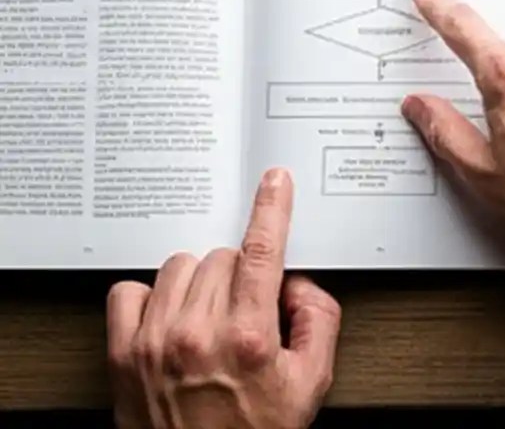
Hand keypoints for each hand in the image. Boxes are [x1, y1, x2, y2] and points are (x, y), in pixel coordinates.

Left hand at [106, 169, 341, 428]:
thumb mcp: (312, 383)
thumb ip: (319, 321)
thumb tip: (299, 287)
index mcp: (249, 337)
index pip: (262, 251)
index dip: (271, 209)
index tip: (274, 183)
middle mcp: (198, 334)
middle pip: (222, 257)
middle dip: (242, 273)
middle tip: (248, 309)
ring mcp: (156, 342)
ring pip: (181, 265)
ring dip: (200, 280)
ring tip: (210, 315)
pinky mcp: (123, 354)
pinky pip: (131, 289)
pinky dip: (151, 295)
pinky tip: (170, 316)